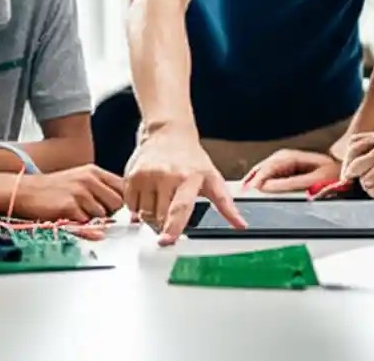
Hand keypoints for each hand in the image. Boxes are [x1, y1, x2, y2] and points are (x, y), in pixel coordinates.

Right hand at [10, 165, 125, 221]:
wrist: (25, 191)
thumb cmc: (53, 189)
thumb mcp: (80, 181)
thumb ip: (100, 189)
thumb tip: (121, 206)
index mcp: (94, 171)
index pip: (123, 187)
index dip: (123, 201)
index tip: (115, 209)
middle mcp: (89, 179)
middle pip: (118, 203)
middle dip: (110, 212)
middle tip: (94, 214)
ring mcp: (80, 192)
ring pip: (103, 215)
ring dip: (93, 220)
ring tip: (78, 215)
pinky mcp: (70, 206)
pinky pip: (87, 224)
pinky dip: (81, 226)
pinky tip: (69, 218)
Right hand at [123, 128, 245, 245]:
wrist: (168, 133)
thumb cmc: (192, 159)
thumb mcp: (212, 179)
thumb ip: (226, 205)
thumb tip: (241, 225)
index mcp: (189, 178)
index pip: (180, 208)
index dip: (173, 227)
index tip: (167, 241)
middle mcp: (167, 175)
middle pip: (160, 216)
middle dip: (165, 225)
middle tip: (170, 214)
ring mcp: (148, 175)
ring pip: (145, 213)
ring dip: (151, 216)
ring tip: (161, 200)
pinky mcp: (132, 175)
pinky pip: (131, 205)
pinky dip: (138, 208)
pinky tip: (148, 197)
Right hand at [241, 149, 340, 192]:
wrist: (344, 173)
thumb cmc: (332, 175)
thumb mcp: (313, 181)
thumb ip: (289, 184)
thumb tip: (268, 187)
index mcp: (291, 157)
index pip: (268, 167)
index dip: (257, 179)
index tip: (249, 190)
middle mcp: (285, 158)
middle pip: (262, 168)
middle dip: (251, 179)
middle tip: (241, 192)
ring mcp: (285, 163)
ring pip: (263, 171)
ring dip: (253, 180)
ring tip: (243, 191)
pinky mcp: (286, 170)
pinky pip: (269, 175)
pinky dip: (259, 181)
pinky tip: (254, 188)